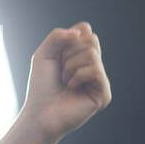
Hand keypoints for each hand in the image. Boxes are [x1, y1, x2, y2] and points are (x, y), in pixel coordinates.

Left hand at [20, 21, 111, 143]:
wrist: (40, 113)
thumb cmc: (41, 86)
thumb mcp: (44, 53)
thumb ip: (58, 35)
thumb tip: (84, 30)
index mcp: (82, 56)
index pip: (86, 31)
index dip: (69, 39)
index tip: (58, 55)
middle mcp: (94, 66)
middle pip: (91, 39)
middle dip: (69, 52)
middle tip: (61, 70)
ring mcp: (100, 80)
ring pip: (92, 54)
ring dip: (70, 66)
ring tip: (65, 81)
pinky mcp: (104, 94)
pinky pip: (95, 70)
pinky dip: (78, 76)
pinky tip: (71, 88)